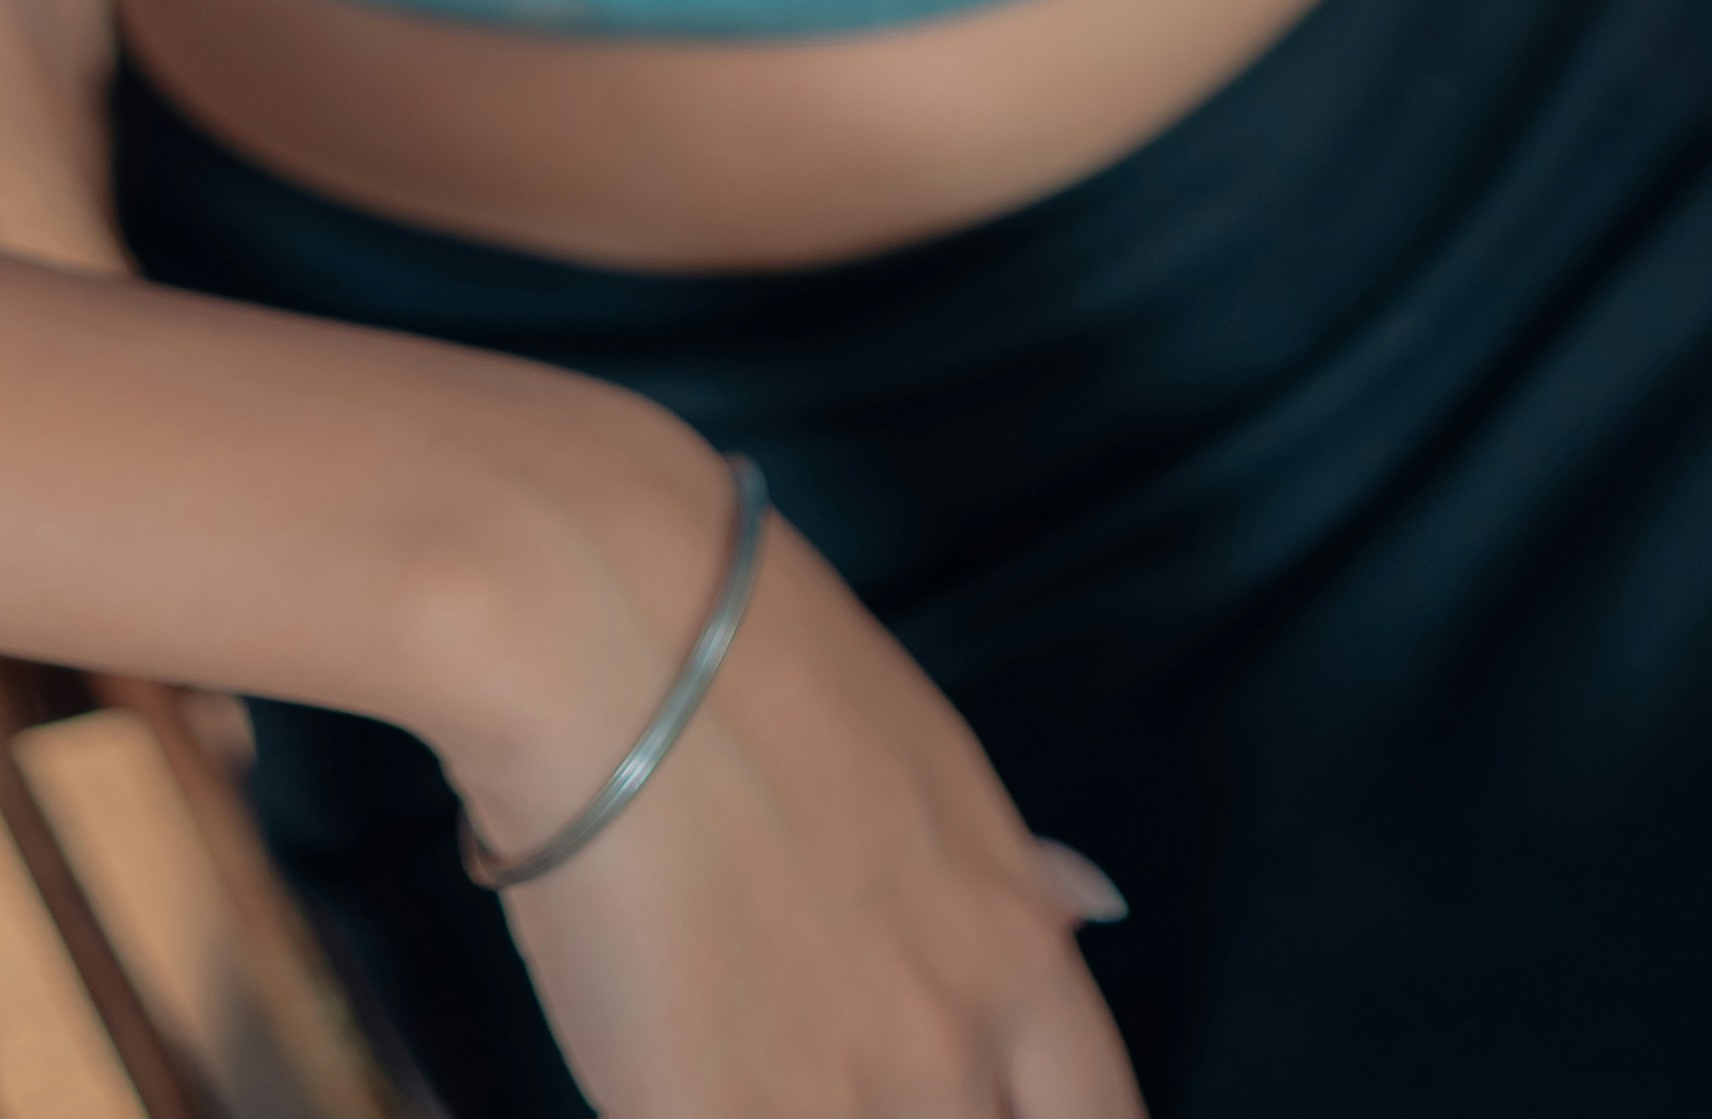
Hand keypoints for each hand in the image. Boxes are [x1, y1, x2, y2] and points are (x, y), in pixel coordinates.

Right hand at [434, 396, 1141, 1118]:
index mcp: (1018, 955)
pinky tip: (669, 1058)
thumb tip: (1083, 909)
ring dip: (806, 1105)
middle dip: (925, 1108)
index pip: (1101, 1118)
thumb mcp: (937, 761)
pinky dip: (697, 1106)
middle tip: (853, 1066)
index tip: (999, 1103)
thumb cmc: (759, 666)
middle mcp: (947, 1052)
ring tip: (754, 1036)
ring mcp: (828, 1106)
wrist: (610, 641)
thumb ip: (1009, 876)